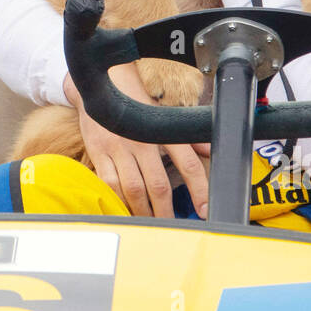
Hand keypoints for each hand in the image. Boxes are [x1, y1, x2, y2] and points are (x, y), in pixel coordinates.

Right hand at [64, 65, 210, 218]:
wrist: (102, 84)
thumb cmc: (136, 103)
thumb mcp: (163, 115)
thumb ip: (188, 137)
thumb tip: (211, 152)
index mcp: (162, 130)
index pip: (187, 162)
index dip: (198, 188)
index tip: (203, 208)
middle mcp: (141, 139)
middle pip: (158, 184)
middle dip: (166, 211)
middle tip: (172, 226)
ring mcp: (118, 146)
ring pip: (133, 188)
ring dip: (142, 211)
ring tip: (149, 224)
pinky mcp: (99, 152)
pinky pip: (109, 183)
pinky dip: (117, 200)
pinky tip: (124, 210)